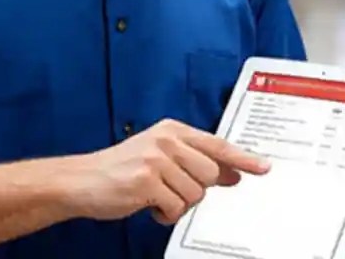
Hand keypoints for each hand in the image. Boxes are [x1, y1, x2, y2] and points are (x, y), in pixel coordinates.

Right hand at [63, 119, 270, 225]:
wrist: (81, 180)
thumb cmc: (122, 170)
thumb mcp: (161, 157)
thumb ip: (196, 162)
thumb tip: (233, 174)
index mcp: (172, 130)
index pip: (217, 144)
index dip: (243, 158)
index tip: (263, 167)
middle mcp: (166, 141)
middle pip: (210, 174)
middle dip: (195, 189)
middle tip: (170, 188)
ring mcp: (156, 159)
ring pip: (195, 194)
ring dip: (177, 204)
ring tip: (155, 196)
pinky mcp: (146, 181)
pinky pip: (176, 208)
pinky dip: (165, 214)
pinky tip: (148, 205)